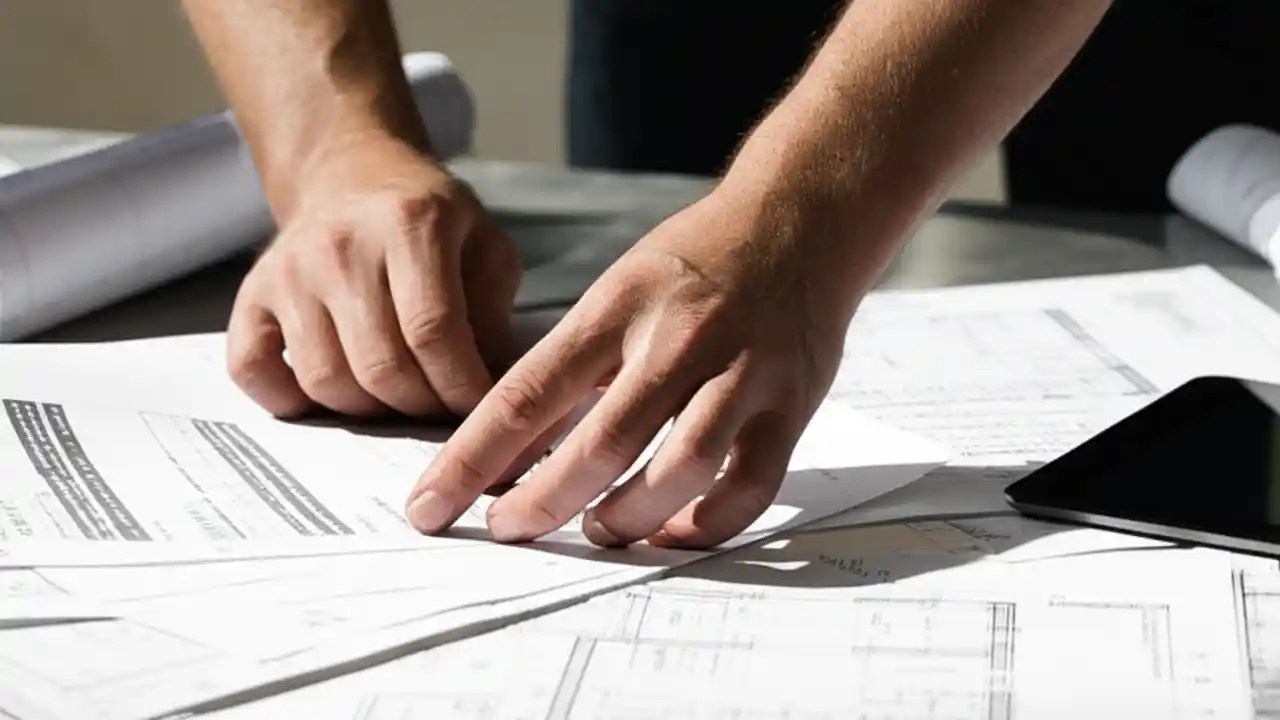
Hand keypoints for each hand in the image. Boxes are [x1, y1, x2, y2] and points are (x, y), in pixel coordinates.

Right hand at [226, 134, 520, 418]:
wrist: (353, 176)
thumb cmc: (429, 222)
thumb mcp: (484, 248)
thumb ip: (494, 317)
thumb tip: (494, 392)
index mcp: (409, 223)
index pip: (433, 331)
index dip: (460, 385)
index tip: (478, 407)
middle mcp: (341, 244)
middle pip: (380, 366)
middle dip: (420, 407)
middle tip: (440, 407)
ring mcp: (289, 269)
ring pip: (325, 380)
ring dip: (368, 411)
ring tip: (397, 397)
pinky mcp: (252, 293)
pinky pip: (253, 371)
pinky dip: (287, 400)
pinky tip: (329, 393)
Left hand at [404, 188, 858, 548]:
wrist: (800, 218)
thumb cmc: (696, 261)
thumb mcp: (618, 291)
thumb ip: (573, 369)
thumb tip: (510, 453)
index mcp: (618, 308)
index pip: (526, 393)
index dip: (471, 459)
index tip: (430, 505)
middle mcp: (677, 340)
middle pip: (601, 443)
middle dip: (541, 503)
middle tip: (507, 531)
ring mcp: (740, 374)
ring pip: (680, 470)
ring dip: (625, 518)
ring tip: (596, 530)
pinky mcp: (790, 404)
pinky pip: (750, 486)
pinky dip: (706, 523)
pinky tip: (672, 531)